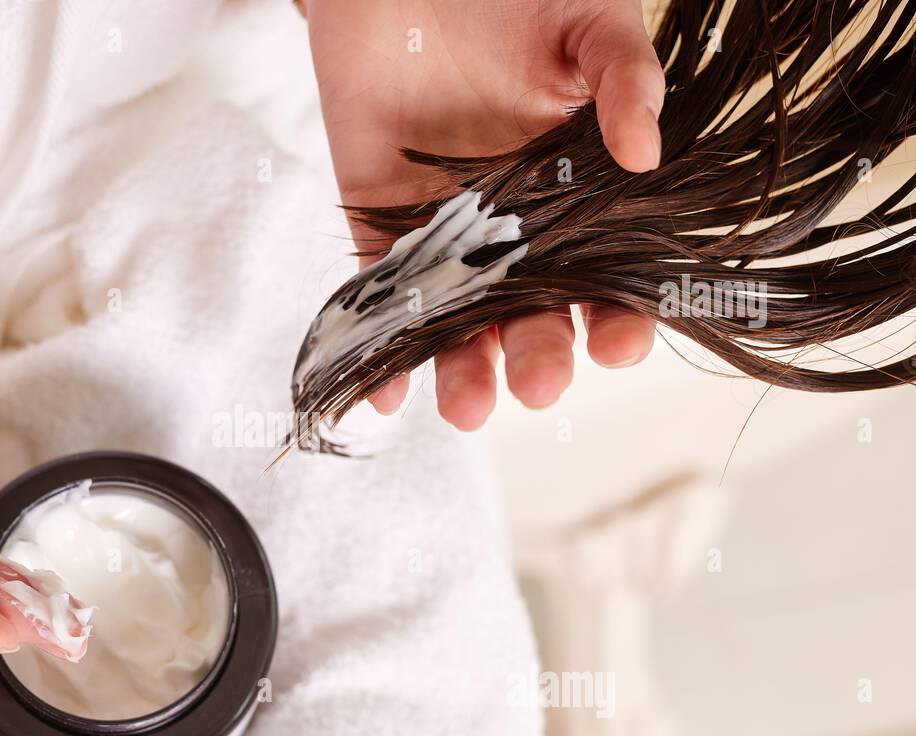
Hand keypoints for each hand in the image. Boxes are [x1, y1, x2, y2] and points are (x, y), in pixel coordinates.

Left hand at [306, 0, 664, 427]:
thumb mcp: (585, 23)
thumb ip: (621, 76)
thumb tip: (648, 150)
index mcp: (582, 196)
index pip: (609, 274)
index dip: (619, 315)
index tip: (618, 341)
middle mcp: (517, 232)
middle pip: (532, 317)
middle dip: (538, 358)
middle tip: (539, 382)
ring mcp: (447, 235)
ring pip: (459, 323)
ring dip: (463, 373)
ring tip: (468, 407)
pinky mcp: (377, 225)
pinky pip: (379, 295)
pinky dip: (378, 347)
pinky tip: (381, 394)